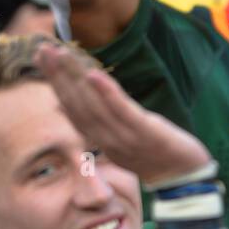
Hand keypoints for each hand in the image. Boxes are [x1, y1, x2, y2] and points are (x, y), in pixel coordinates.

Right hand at [35, 42, 211, 183]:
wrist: (184, 178)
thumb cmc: (154, 154)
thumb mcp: (121, 139)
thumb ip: (97, 124)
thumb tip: (65, 105)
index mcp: (101, 140)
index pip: (72, 108)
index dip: (56, 83)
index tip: (43, 58)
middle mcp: (108, 140)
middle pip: (77, 105)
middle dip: (58, 76)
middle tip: (43, 50)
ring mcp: (125, 138)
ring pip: (94, 106)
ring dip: (76, 78)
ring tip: (62, 54)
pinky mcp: (146, 133)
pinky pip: (122, 111)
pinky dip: (106, 93)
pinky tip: (93, 74)